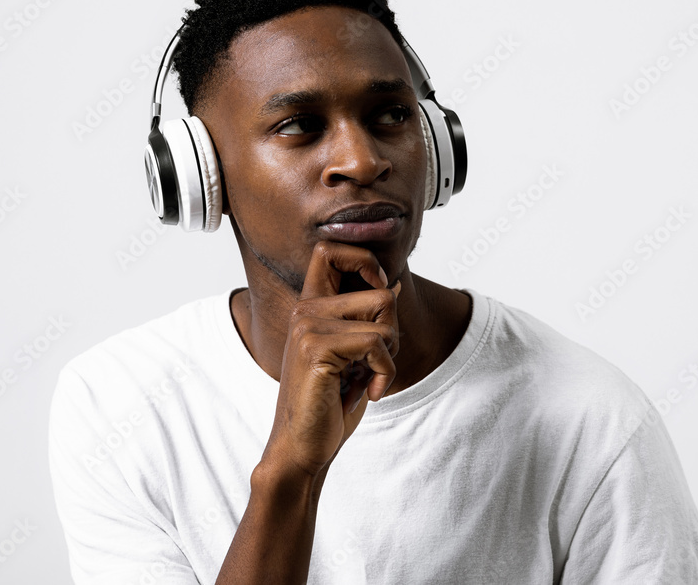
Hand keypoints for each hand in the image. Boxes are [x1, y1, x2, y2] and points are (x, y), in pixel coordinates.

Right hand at [260, 241, 399, 480]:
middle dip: (392, 330)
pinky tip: (368, 392)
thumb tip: (395, 284)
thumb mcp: (354, 355)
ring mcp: (308, 326)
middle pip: (381, 291)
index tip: (376, 298)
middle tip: (374, 362)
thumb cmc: (328, 404)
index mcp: (310, 307)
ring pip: (384, 316)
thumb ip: (368, 319)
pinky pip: (377, 344)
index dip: (365, 262)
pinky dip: (385, 372)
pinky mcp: (316, 348)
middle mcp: (305, 309)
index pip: (331, 250)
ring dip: (389, 354)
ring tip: (368, 377)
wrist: (303, 448)